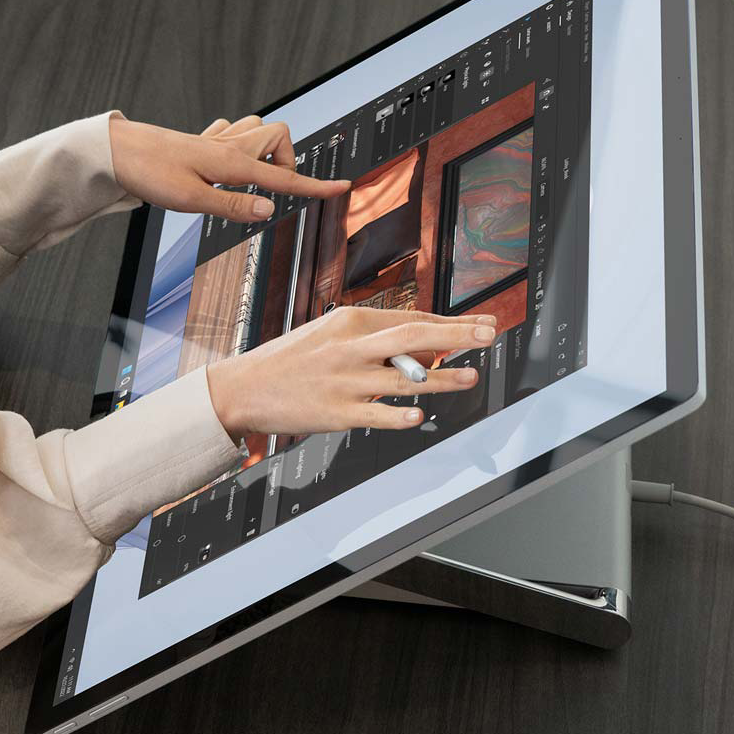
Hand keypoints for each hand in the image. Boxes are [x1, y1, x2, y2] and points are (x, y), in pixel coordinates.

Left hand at [108, 114, 349, 222]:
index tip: (341, 188)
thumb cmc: (150, 173)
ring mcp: (214, 140)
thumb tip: (270, 209)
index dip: (314, 186)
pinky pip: (231, 131)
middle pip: (279, 137)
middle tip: (270, 190)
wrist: (117, 152)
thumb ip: (234, 205)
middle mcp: (228, 146)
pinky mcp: (200, 140)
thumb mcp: (192, 199)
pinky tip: (226, 162)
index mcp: (231, 163)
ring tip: (251, 178)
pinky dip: (239, 144)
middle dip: (286, 162)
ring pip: (257, 129)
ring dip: (264, 151)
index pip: (283, 177)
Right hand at [205, 306, 494, 440]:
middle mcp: (351, 347)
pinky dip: (400, 415)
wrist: (244, 387)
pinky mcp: (337, 413)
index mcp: (350, 320)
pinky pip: (377, 414)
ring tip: (472, 376)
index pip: (411, 318)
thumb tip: (424, 343)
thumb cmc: (292, 360)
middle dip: (456, 334)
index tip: (481, 322)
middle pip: (413, 335)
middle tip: (490, 333)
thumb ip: (374, 337)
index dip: (450, 321)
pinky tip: (421, 415)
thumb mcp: (331, 333)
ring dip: (443, 377)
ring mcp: (345, 381)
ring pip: (404, 377)